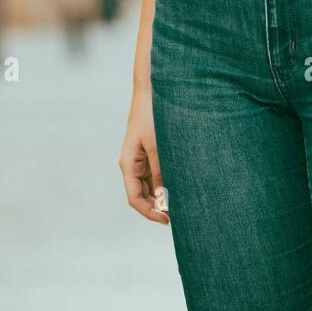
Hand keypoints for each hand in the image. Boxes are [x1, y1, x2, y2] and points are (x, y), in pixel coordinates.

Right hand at [119, 88, 168, 224]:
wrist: (153, 89)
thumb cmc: (153, 114)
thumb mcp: (158, 145)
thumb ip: (161, 171)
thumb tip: (164, 198)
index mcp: (128, 164)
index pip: (135, 199)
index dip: (150, 213)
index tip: (168, 220)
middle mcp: (133, 164)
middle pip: (142, 195)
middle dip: (157, 207)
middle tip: (180, 216)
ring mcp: (141, 159)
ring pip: (150, 186)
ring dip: (163, 196)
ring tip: (183, 204)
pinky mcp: (151, 151)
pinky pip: (156, 174)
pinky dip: (166, 183)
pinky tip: (181, 186)